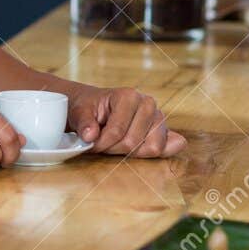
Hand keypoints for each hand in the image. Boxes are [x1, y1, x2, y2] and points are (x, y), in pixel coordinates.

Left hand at [69, 85, 185, 157]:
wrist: (95, 105)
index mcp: (128, 96)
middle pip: (133, 142)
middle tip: (102, 145)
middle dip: (114, 149)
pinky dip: (155, 152)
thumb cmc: (88, 108)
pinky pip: (169, 148)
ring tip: (116, 144)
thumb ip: (83, 122)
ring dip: (131, 153)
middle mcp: (147, 103)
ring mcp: (158, 117)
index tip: (91, 145)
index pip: (117, 132)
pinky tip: (140, 151)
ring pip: (152, 148)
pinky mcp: (165, 130)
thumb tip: (90, 136)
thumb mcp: (79, 111)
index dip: (102, 143)